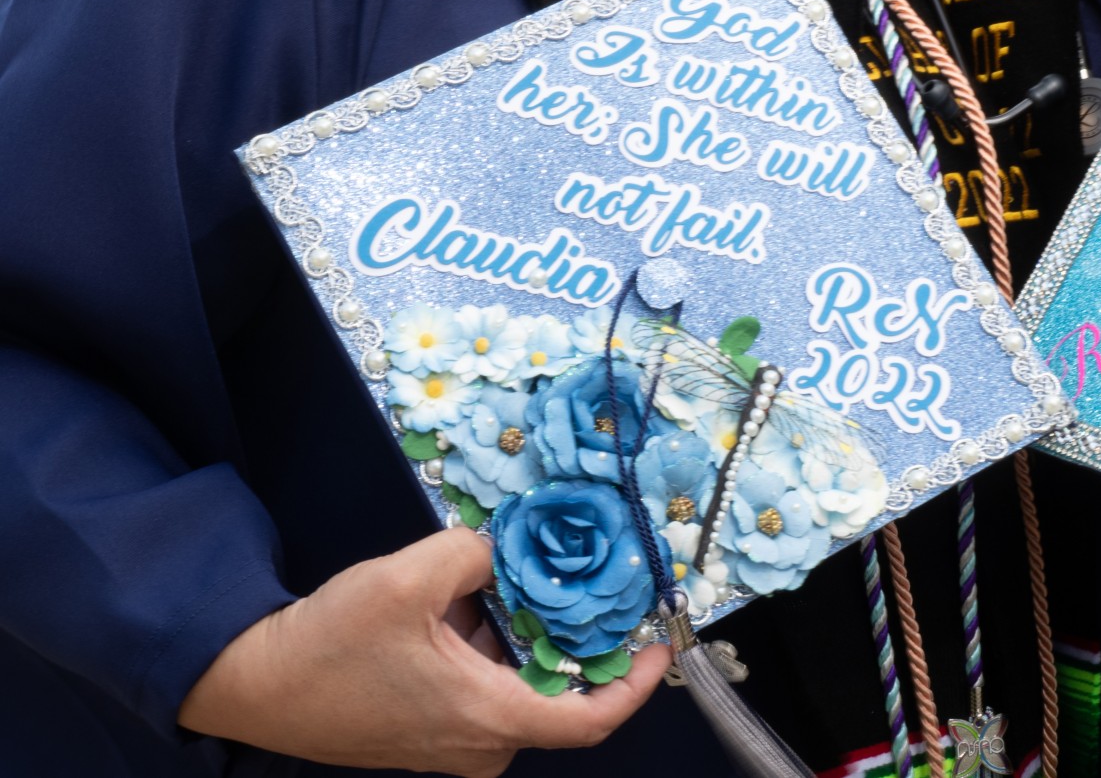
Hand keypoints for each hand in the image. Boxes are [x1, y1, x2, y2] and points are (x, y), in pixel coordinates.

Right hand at [179, 529, 670, 776]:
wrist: (252, 682)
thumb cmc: (327, 646)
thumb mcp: (408, 579)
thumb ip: (474, 553)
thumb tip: (503, 549)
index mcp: (490, 719)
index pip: (592, 720)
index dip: (635, 683)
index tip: (657, 644)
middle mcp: (480, 742)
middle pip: (557, 691)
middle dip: (570, 635)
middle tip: (581, 581)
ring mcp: (454, 739)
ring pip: (517, 682)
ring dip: (521, 632)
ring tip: (513, 577)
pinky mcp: (429, 726)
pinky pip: (482, 684)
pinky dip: (488, 642)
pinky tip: (466, 598)